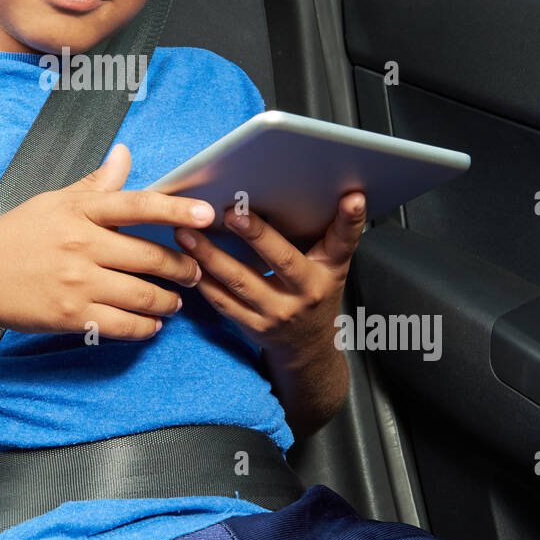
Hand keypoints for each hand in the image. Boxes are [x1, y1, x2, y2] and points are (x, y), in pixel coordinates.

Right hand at [0, 144, 211, 341]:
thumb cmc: (14, 236)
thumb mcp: (52, 202)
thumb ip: (95, 184)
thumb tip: (125, 154)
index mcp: (79, 212)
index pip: (137, 205)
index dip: (175, 209)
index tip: (206, 213)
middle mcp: (81, 245)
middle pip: (150, 257)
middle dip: (182, 268)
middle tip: (193, 271)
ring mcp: (76, 283)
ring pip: (143, 295)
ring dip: (168, 301)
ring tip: (174, 301)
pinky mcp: (70, 316)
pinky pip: (123, 325)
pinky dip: (145, 327)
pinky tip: (151, 324)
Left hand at [172, 193, 367, 359]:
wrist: (307, 347)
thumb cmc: (315, 292)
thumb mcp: (331, 264)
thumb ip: (333, 232)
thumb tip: (344, 192)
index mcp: (328, 270)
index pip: (343, 241)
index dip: (351, 220)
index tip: (353, 197)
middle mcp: (307, 293)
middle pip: (282, 261)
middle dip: (257, 235)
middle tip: (232, 212)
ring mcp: (278, 313)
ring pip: (241, 282)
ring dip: (211, 256)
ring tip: (186, 233)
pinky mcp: (253, 327)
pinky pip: (224, 302)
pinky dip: (204, 281)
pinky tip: (186, 262)